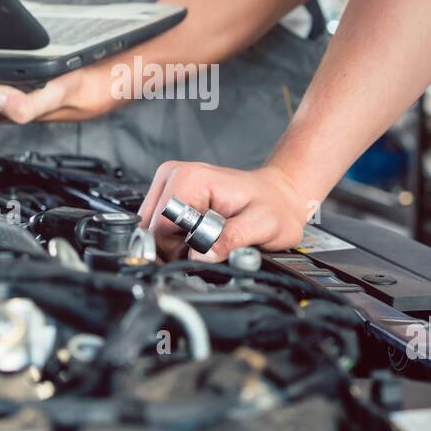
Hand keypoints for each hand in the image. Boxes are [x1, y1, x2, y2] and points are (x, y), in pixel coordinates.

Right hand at [139, 162, 314, 260]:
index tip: (209, 247)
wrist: (277, 196)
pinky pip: (159, 228)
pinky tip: (199, 233)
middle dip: (179, 247)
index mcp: (190, 178)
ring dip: (178, 244)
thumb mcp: (263, 225)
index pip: (160, 228)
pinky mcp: (169, 195)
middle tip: (213, 243)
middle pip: (153, 231)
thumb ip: (231, 239)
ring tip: (209, 236)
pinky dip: (177, 239)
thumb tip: (201, 255)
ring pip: (154, 232)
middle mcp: (173, 175)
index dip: (181, 248)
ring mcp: (169, 184)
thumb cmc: (273, 207)